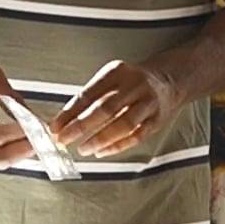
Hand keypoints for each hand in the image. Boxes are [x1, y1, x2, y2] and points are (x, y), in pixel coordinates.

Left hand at [52, 60, 181, 157]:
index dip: (70, 112)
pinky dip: (117, 146)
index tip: (56, 127)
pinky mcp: (156, 120)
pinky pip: (135, 136)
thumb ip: (90, 97)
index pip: (89, 93)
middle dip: (81, 126)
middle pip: (105, 108)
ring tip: (83, 148)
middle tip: (64, 139)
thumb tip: (64, 121)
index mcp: (117, 72)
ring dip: (100, 139)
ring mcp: (148, 103)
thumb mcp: (111, 78)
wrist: (168, 80)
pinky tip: (102, 151)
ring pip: (123, 124)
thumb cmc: (131, 82)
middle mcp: (134, 85)